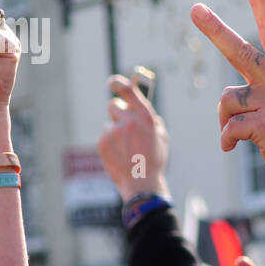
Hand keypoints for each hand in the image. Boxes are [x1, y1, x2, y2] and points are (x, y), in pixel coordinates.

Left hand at [97, 74, 169, 200]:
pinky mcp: (103, 142)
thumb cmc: (153, 161)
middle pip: (114, 105)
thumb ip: (152, 121)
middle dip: (117, 113)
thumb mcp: (161, 138)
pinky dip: (110, 144)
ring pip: (109, 123)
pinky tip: (119, 155)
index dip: (118, 82)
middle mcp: (129, 121)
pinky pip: (104, 136)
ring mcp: (115, 132)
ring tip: (125, 148)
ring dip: (115, 131)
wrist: (141, 183)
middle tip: (123, 125)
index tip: (112, 82)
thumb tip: (140, 107)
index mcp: (146, 117)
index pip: (128, 90)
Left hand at [192, 0, 264, 211]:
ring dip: (225, 117)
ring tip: (233, 134)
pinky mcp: (263, 125)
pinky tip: (234, 148)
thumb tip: (236, 92)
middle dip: (213, 28)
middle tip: (195, 9)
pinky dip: (227, 140)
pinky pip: (229, 128)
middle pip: (238, 49)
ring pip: (227, 97)